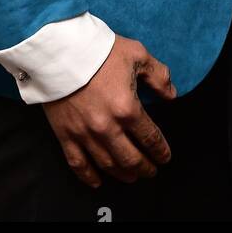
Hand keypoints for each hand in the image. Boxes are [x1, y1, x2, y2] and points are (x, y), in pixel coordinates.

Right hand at [42, 35, 175, 188]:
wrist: (60, 50)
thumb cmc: (100, 50)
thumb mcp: (137, 54)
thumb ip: (158, 76)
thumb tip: (171, 95)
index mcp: (127, 109)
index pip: (150, 138)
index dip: (161, 151)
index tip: (165, 157)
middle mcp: (107, 128)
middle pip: (131, 158)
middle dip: (145, 168)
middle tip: (151, 172)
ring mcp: (85, 134)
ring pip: (108, 165)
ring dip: (123, 174)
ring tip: (131, 177)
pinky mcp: (65, 135)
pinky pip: (78, 164)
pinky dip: (89, 177)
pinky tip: (98, 181)